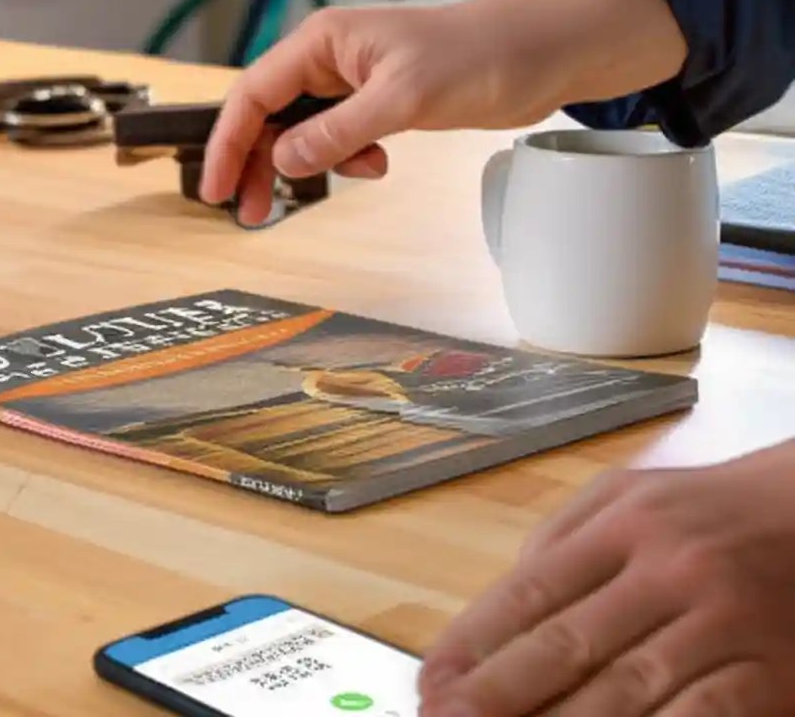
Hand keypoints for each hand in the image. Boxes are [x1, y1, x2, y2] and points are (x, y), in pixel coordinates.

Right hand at [200, 0, 687, 224]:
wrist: (542, 55)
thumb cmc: (481, 55)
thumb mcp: (403, 99)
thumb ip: (339, 133)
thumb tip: (285, 162)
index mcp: (324, 43)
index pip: (254, 94)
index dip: (228, 143)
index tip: (217, 188)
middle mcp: (331, 59)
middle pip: (268, 117)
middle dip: (258, 164)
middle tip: (251, 214)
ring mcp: (353, 82)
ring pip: (301, 132)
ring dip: (303, 167)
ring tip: (313, 196)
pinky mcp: (377, 103)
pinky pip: (337, 139)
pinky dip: (345, 161)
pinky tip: (373, 166)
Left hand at [417, 439, 794, 716]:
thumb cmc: (710, 508)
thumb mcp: (630, 496)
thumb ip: (563, 544)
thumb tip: (501, 607)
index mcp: (624, 524)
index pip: (530, 592)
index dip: (474, 643)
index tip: (430, 682)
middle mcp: (669, 569)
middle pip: (568, 644)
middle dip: (497, 692)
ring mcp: (724, 620)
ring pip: (628, 687)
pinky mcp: (773, 666)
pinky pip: (706, 714)